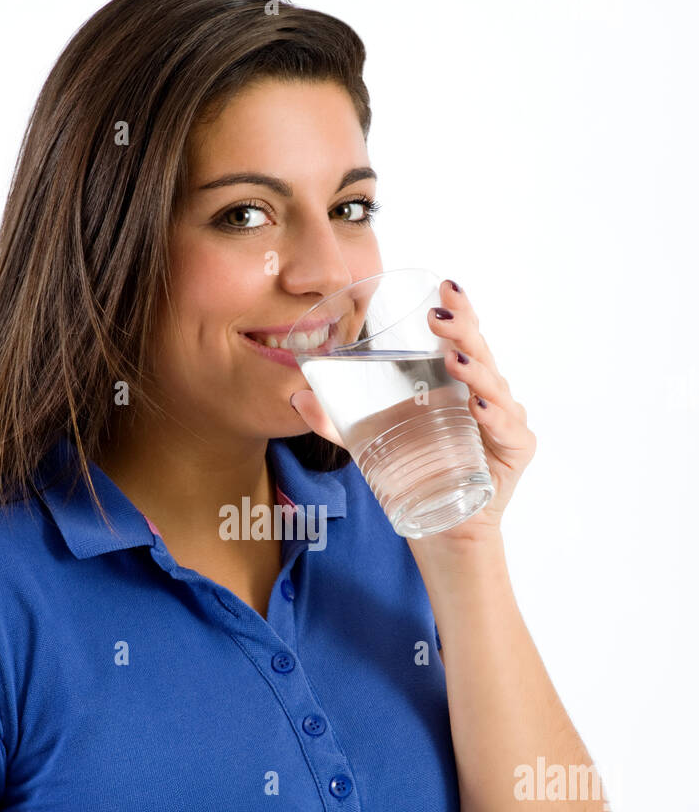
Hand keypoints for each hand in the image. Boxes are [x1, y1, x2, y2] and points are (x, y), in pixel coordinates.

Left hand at [289, 279, 535, 550]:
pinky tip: (479, 406)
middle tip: (440, 315)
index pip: (462, 335)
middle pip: (479, 352)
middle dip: (462, 330)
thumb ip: (335, 422)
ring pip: (495, 386)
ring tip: (453, 359)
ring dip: (475, 370)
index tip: (443, 285)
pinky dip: (495, 417)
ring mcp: (504, 420)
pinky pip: (508, 429)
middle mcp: (487, 393)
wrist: (442, 527)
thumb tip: (297, 399)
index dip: (458, 308)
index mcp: (459, 380)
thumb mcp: (370, 442)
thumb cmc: (416, 473)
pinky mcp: (515, 450)